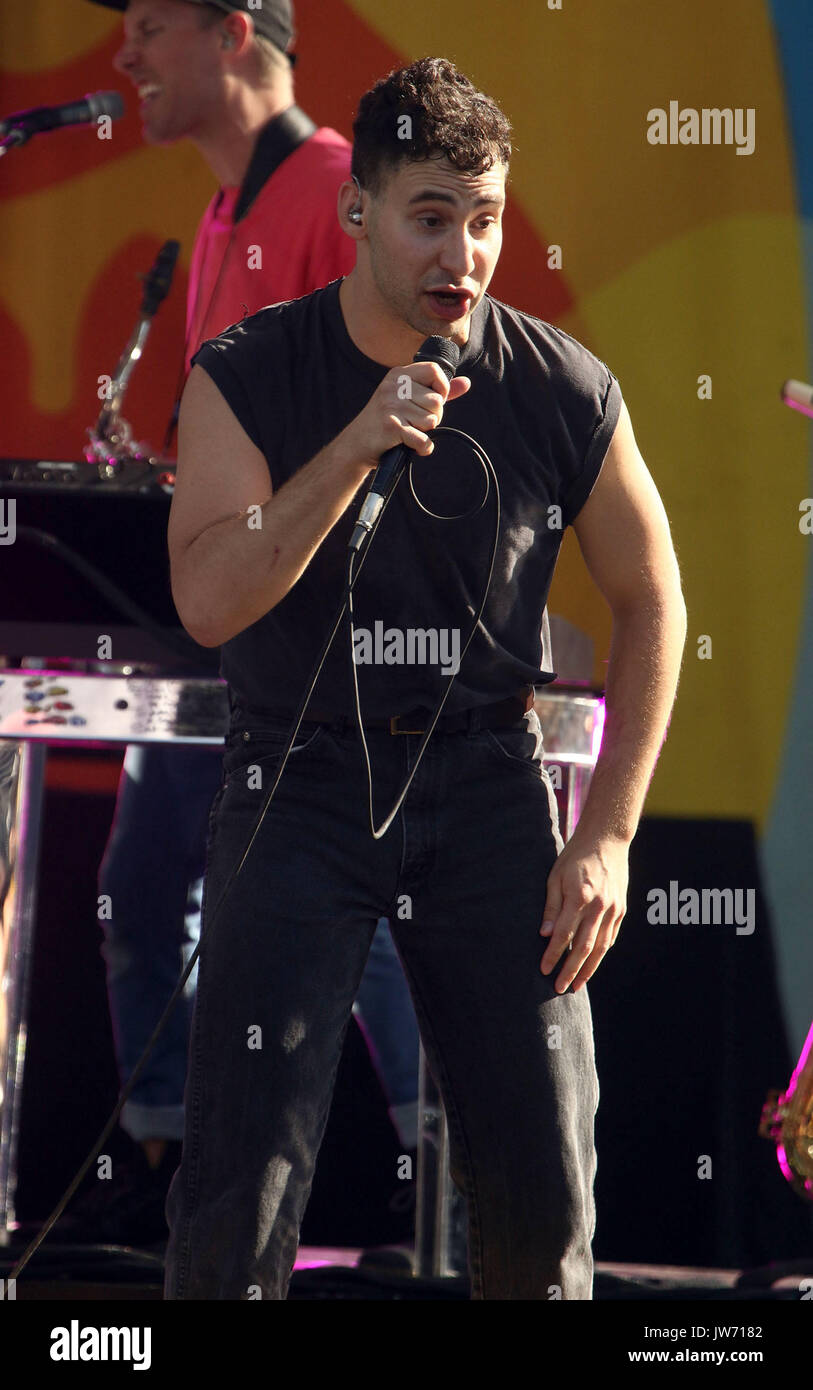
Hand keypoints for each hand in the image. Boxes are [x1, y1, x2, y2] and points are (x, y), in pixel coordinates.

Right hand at [342, 361, 470, 473]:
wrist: (356, 444)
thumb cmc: (386, 421)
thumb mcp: (408, 399)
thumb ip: (437, 391)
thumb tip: (466, 383)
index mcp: (398, 375)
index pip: (434, 370)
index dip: (442, 388)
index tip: (435, 401)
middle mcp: (394, 386)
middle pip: (437, 400)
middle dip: (434, 417)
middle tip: (416, 423)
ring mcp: (391, 405)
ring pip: (432, 420)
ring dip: (425, 432)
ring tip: (409, 431)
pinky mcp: (392, 426)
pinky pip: (423, 439)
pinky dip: (422, 447)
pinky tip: (412, 446)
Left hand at [539, 831, 628, 991]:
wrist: (607, 839)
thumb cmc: (575, 856)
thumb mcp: (555, 876)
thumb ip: (551, 906)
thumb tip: (545, 934)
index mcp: (580, 896)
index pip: (564, 935)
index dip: (553, 955)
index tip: (543, 969)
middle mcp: (599, 906)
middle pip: (584, 947)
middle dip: (570, 971)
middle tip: (559, 988)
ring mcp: (613, 909)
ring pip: (601, 947)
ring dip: (588, 969)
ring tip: (577, 985)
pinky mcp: (622, 909)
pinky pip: (611, 937)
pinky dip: (601, 953)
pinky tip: (592, 964)